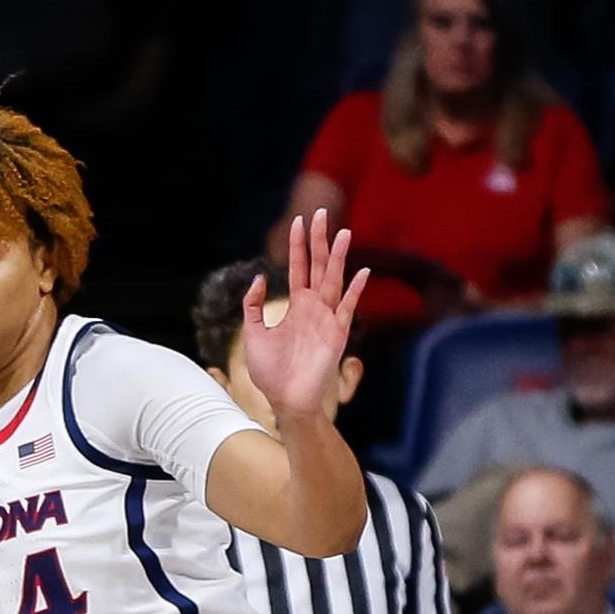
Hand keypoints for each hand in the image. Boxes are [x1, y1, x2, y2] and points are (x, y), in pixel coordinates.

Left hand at [241, 210, 369, 418]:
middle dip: (319, 241)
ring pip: (334, 281)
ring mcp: (328, 320)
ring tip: (343, 233)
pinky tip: (361, 272)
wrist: (286, 401)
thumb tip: (259, 277)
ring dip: (338, 258)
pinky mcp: (337, 335)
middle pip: (318, 267)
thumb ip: (253, 305)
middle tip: (321, 213)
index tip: (299, 221)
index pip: (298, 268)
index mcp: (297, 306)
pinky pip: (347, 309)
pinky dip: (354, 292)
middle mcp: (315, 308)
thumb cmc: (271, 372)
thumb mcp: (253, 333)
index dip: (298, 245)